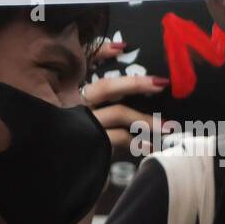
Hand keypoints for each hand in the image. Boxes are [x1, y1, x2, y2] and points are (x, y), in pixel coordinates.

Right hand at [82, 40, 168, 159]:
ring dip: (145, 119)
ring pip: (118, 112)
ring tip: (165, 127)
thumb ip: (103, 107)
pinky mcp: (90, 144)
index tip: (122, 47)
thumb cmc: (78, 148)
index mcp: (71, 95)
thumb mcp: (87, 126)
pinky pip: (118, 137)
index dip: (102, 51)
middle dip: (135, 83)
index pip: (85, 65)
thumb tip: (125, 84)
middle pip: (106, 87)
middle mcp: (74, 106)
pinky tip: (148, 147)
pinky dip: (136, 142)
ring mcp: (81, 124)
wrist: (59, 176)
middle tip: (161, 83)